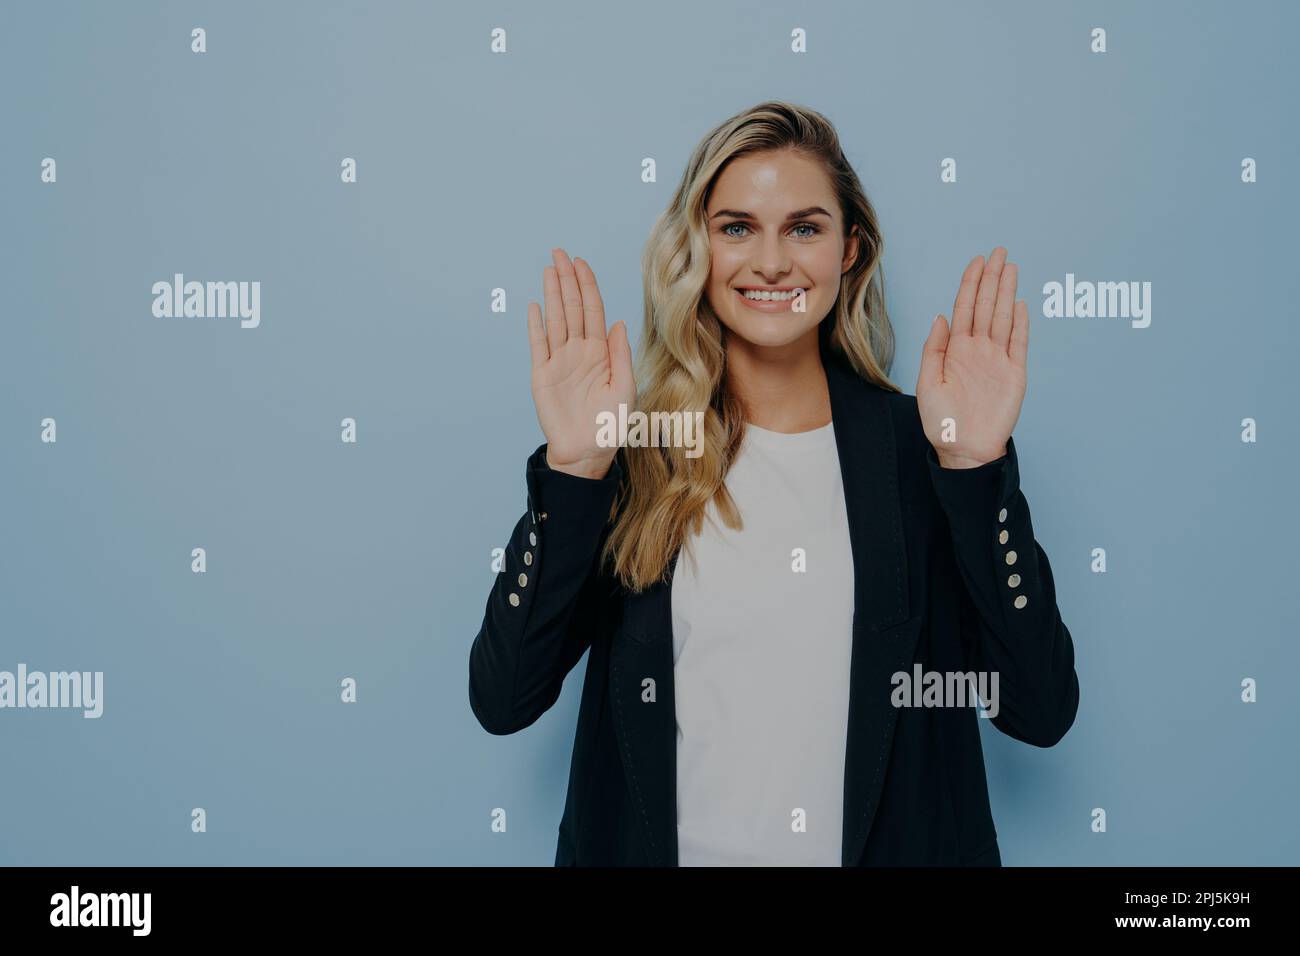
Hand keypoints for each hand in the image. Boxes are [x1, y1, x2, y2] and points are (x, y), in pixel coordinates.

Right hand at [528, 248, 636, 479]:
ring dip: (552, 294)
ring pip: (555, 319)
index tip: (581, 264)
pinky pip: (538, 344)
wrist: (587, 452)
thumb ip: (620, 355)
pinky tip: (535, 305)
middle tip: (560, 253)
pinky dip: (536, 325)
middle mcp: (579, 352)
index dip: (587, 286)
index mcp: (601, 352)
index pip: (593, 311)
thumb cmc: (611, 426)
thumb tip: (617, 322)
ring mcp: (559, 361)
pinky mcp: (542, 375)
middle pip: (572, 308)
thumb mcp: (625, 388)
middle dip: (567, 280)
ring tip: (549, 269)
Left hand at [916, 247, 1027, 468]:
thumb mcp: (928, 383)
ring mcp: (998, 360)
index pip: (965, 309)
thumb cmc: (942, 422)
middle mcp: (978, 350)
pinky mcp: (1015, 374)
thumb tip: (941, 316)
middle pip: (986, 306)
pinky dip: (1020, 324)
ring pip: (1003, 318)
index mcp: (956, 350)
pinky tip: (1020, 304)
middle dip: (992, 278)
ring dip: (1007, 292)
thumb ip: (934, 349)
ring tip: (1010, 267)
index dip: (970, 284)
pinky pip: (1019, 343)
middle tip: (999, 252)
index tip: (977, 261)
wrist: (964, 449)